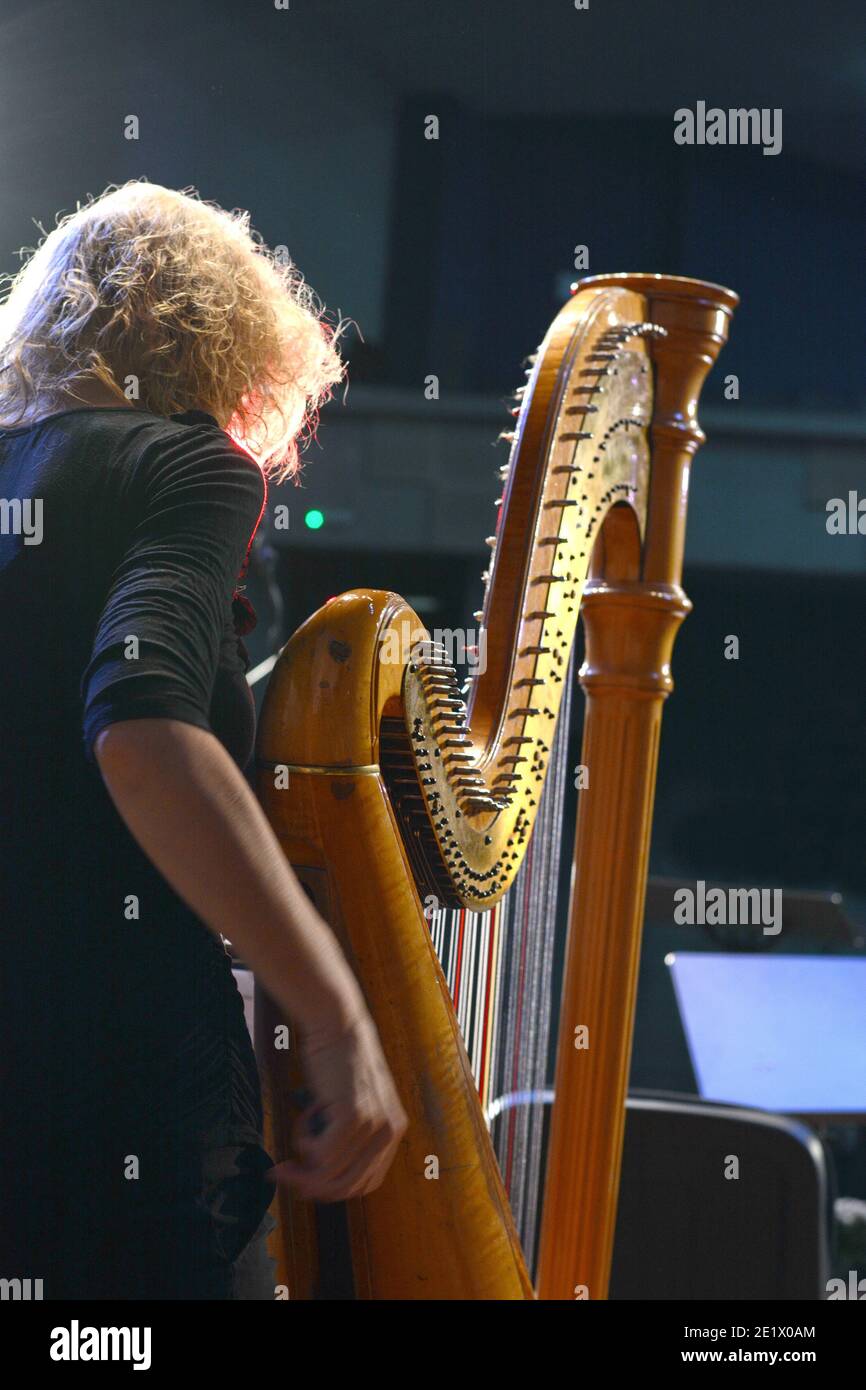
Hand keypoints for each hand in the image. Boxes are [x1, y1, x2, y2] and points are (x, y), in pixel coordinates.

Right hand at [268, 1012, 407, 1201]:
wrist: (337, 1023)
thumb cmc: (337, 1061)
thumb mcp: (354, 1105)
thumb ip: (348, 1139)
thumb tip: (316, 1177)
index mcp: (394, 1132)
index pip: (364, 1184)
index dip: (331, 1190)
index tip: (304, 1185)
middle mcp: (390, 1132)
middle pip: (346, 1186)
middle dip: (310, 1185)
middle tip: (282, 1173)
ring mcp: (374, 1126)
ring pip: (330, 1173)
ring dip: (303, 1158)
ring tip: (297, 1128)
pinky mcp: (354, 1117)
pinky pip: (321, 1154)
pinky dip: (304, 1140)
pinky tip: (306, 1111)